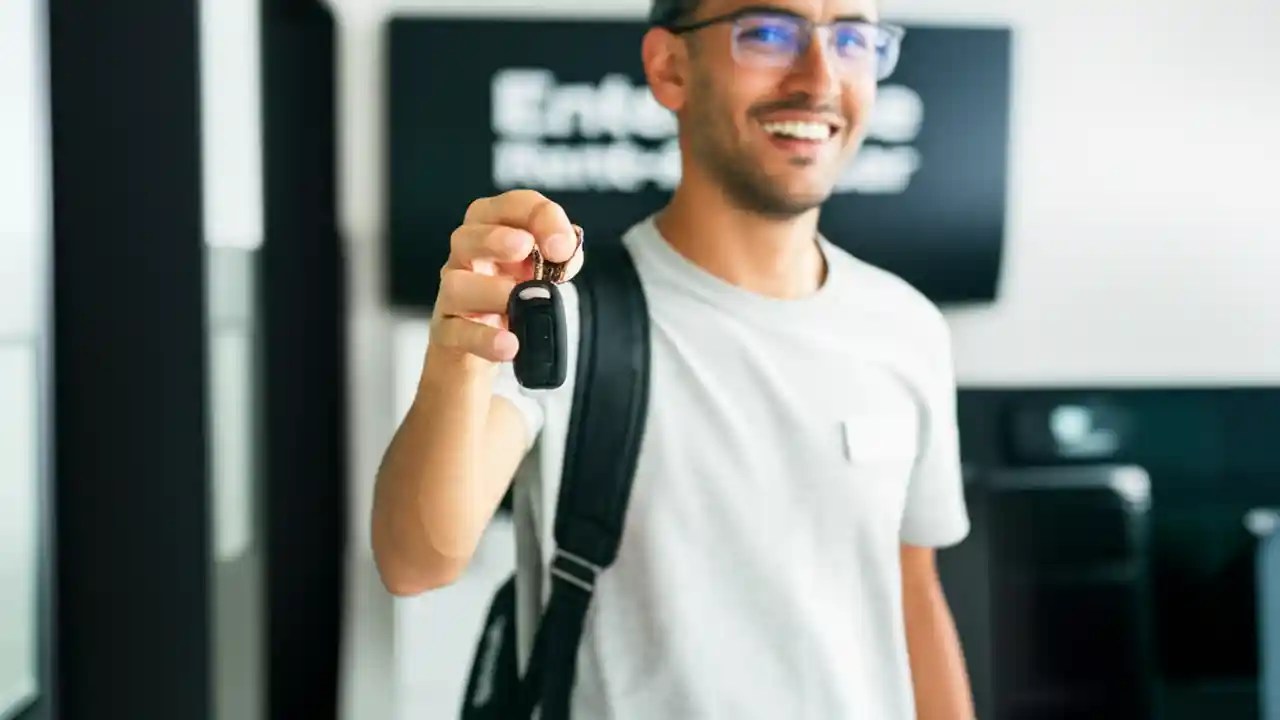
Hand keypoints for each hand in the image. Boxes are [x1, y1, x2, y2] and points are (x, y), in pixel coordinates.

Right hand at [430, 189, 584, 363]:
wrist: (478, 352)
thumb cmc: (512, 302)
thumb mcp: (542, 274)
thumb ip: (560, 257)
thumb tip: (566, 252)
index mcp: (492, 234)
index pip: (509, 207)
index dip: (538, 217)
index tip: (563, 245)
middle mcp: (466, 260)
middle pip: (466, 236)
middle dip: (496, 238)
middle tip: (524, 248)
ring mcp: (453, 297)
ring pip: (457, 285)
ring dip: (491, 291)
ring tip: (519, 301)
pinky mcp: (448, 335)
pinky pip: (457, 333)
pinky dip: (484, 338)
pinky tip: (509, 344)